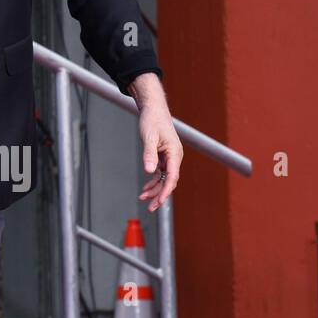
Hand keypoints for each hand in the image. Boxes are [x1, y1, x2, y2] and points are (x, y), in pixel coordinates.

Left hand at [131, 74, 181, 210]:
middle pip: (170, 181)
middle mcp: (175, 157)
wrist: (153, 109)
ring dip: (155, 189)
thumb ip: (149, 154)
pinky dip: (153, 181)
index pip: (172, 176)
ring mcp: (170, 158)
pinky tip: (145, 188)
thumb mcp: (148, 137)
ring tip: (143, 198)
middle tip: (151, 208)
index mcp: (175, 153)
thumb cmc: (152, 121)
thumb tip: (149, 171)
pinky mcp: (163, 157)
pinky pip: (160, 173)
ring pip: (165, 179)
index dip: (166, 190)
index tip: (159, 201)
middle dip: (160, 195)